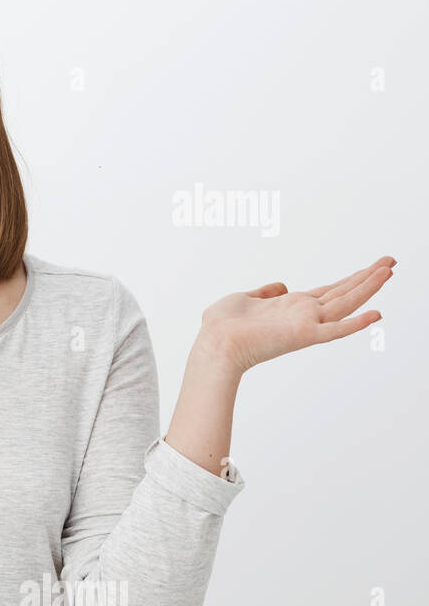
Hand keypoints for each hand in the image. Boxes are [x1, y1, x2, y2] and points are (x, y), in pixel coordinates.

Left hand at [198, 255, 394, 375]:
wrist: (213, 344)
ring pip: (344, 303)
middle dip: (368, 277)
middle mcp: (303, 314)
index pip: (329, 290)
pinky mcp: (303, 335)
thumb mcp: (243, 299)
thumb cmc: (221, 326)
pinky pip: (334, 331)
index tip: (372, 266)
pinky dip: (355, 324)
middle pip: (343, 293)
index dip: (351, 279)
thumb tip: (281, 286)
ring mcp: (305, 325)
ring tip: (389, 271)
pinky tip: (376, 315)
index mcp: (290, 306)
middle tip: (392, 261)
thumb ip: (264, 292)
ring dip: (368, 287)